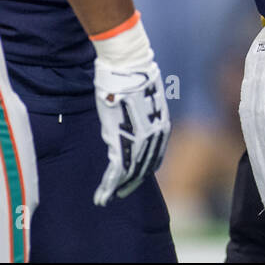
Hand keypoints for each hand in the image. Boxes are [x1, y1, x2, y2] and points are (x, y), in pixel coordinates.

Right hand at [92, 56, 170, 205]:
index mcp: (162, 126)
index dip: (143, 170)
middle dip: (130, 183)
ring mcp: (140, 139)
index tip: (133, 178)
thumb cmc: (132, 76)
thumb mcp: (144, 99)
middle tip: (119, 194)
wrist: (129, 65)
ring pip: (128, 172)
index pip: (154, 157)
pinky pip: (116, 170)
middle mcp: (155, 136)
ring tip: (105, 199)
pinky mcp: (122, 140)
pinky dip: (108, 185)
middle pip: (143, 168)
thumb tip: (131, 118)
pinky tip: (102, 195)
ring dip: (115, 188)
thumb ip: (141, 114)